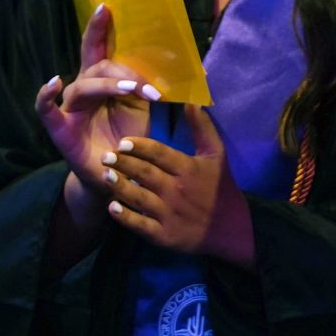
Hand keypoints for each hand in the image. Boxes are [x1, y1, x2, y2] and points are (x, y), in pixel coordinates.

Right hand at [36, 4, 157, 196]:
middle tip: (142, 81)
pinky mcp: (59, 128)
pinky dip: (45, 95)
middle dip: (121, 67)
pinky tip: (53, 83)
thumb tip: (186, 64)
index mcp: (104, 80)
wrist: (115, 177)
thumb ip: (150, 85)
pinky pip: (46, 109)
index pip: (101, 49)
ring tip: (133, 91)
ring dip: (111, 84)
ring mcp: (70, 107)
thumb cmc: (128, 138)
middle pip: (98, 65)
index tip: (107, 6)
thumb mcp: (143, 108)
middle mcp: (85, 88)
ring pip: (86, 84)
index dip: (100, 28)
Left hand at [103, 105, 255, 267]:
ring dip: (119, 186)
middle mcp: (177, 190)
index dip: (140, 146)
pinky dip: (124, 216)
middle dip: (123, 163)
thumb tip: (192, 101)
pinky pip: (139, 224)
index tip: (123, 141)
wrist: (230, 227)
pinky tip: (112, 206)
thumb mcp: (216, 154)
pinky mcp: (163, 234)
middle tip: (106, 155)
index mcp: (189, 168)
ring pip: (138, 197)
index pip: (160, 154)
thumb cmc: (220, 186)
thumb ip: (202, 127)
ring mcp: (169, 213)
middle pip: (145, 173)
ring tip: (105, 175)